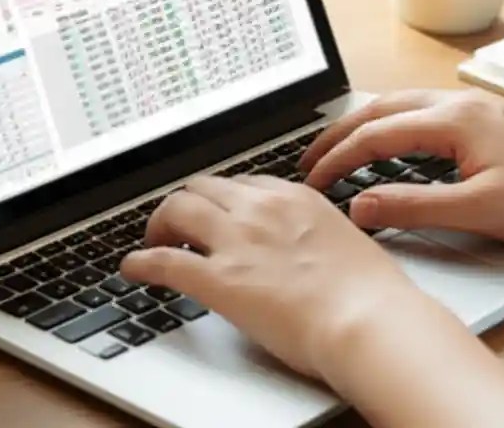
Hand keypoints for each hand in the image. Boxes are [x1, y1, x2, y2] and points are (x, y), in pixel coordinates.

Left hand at [120, 175, 416, 378]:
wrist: (369, 320)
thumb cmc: (370, 294)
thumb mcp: (345, 242)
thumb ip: (315, 235)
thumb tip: (307, 249)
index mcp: (293, 197)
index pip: (242, 183)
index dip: (222, 199)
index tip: (216, 212)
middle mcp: (259, 209)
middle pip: (202, 187)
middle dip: (186, 204)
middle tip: (179, 225)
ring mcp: (236, 241)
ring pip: (176, 208)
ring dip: (159, 224)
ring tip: (154, 241)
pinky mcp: (219, 279)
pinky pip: (163, 260)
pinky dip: (141, 262)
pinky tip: (133, 269)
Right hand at [298, 89, 503, 243]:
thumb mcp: (478, 211)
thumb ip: (412, 206)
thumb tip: (359, 205)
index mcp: (452, 120)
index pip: (374, 135)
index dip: (336, 160)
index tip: (312, 182)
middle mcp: (459, 104)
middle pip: (380, 109)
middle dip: (339, 134)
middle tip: (309, 160)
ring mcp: (476, 108)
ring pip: (402, 105)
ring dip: (366, 125)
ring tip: (341, 149)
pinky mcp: (490, 120)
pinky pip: (424, 112)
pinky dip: (393, 125)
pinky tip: (394, 146)